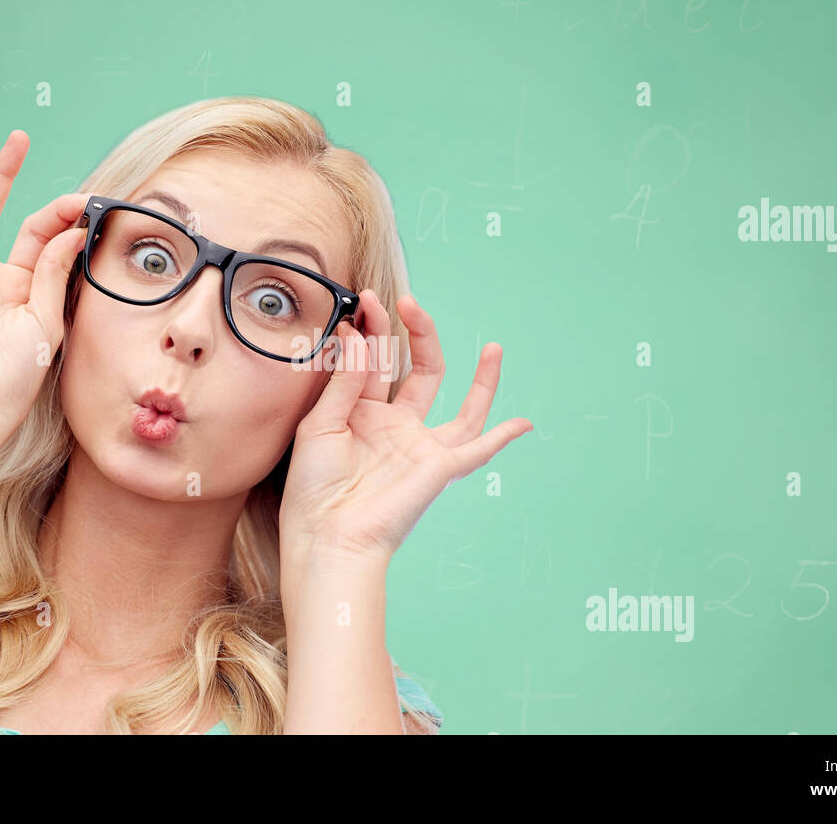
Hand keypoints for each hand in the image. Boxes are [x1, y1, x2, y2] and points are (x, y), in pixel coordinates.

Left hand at [278, 290, 532, 567]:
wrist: (328, 536)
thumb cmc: (312, 489)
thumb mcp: (320, 424)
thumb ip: (345, 380)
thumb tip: (362, 334)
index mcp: (360, 413)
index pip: (376, 360)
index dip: (374, 328)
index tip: (366, 300)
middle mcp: (395, 425)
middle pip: (418, 370)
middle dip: (415, 334)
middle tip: (408, 301)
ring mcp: (421, 446)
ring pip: (461, 407)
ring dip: (481, 378)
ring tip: (493, 346)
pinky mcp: (440, 468)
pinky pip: (479, 449)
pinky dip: (503, 436)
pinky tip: (524, 422)